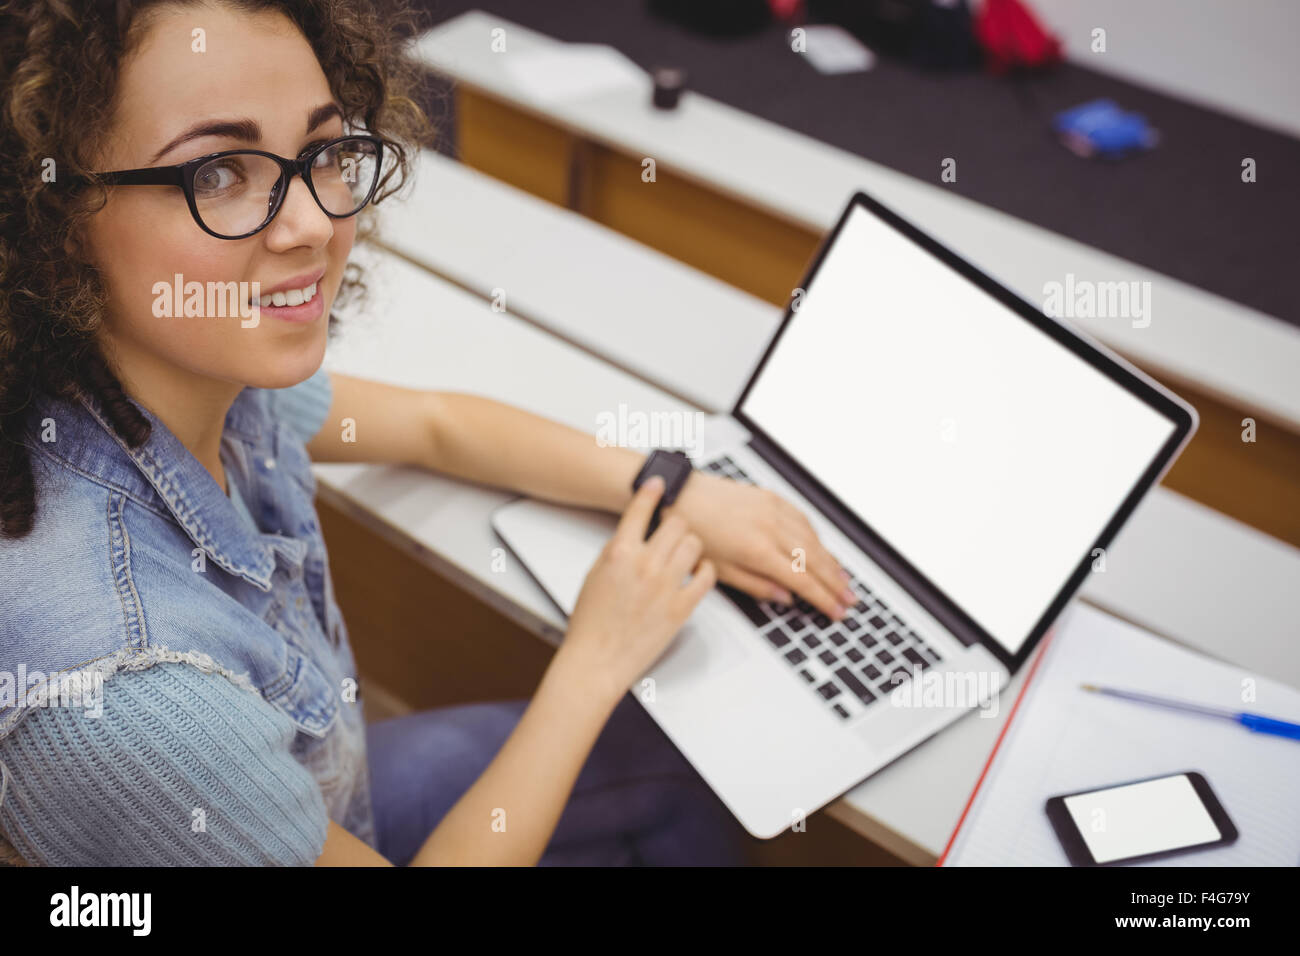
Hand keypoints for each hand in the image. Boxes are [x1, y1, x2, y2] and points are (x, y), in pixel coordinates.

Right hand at [561, 476, 717, 704]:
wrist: (596, 661)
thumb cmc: (590, 625)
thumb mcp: (595, 576)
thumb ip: (618, 552)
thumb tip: (636, 536)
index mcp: (618, 553)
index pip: (640, 509)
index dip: (651, 492)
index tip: (658, 482)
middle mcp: (644, 565)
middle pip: (676, 524)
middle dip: (676, 525)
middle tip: (673, 532)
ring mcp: (665, 586)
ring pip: (694, 545)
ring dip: (691, 546)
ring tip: (684, 555)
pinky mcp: (682, 608)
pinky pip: (706, 577)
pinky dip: (705, 570)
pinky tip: (697, 572)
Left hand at [663, 471, 855, 619]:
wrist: (680, 496)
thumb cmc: (693, 532)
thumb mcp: (718, 570)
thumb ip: (755, 585)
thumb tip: (784, 598)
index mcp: (757, 550)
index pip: (802, 580)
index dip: (823, 599)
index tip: (836, 611)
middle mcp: (770, 528)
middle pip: (814, 560)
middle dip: (835, 584)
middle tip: (849, 600)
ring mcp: (772, 510)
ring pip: (813, 539)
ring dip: (831, 561)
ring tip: (843, 579)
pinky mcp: (770, 497)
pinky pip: (802, 518)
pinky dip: (817, 536)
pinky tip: (823, 548)